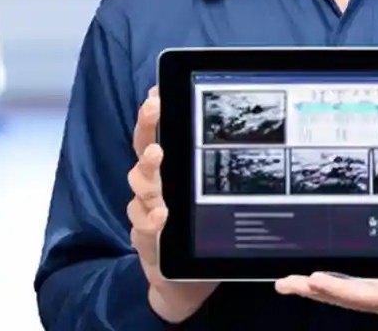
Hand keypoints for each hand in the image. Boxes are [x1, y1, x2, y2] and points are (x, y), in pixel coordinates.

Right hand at [128, 86, 218, 323]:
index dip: (150, 115)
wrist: (182, 281)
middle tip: (157, 129)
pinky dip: (152, 222)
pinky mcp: (146, 242)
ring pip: (140, 190)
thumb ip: (209, 166)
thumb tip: (237, 123)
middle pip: (142, 155)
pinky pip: (144, 228)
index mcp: (163, 170)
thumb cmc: (195, 229)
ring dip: (148, 178)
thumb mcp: (204, 195)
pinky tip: (163, 216)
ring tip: (160, 169)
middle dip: (148, 138)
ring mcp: (145, 213)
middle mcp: (150, 187)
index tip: (155, 95)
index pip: (151, 135)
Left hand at [276, 172, 377, 330]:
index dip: (347, 289)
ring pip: (353, 299)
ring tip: (288, 282)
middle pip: (357, 299)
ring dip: (320, 292)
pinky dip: (333, 288)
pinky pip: (360, 293)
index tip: (318, 279)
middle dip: (321, 291)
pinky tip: (310, 280)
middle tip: (288, 280)